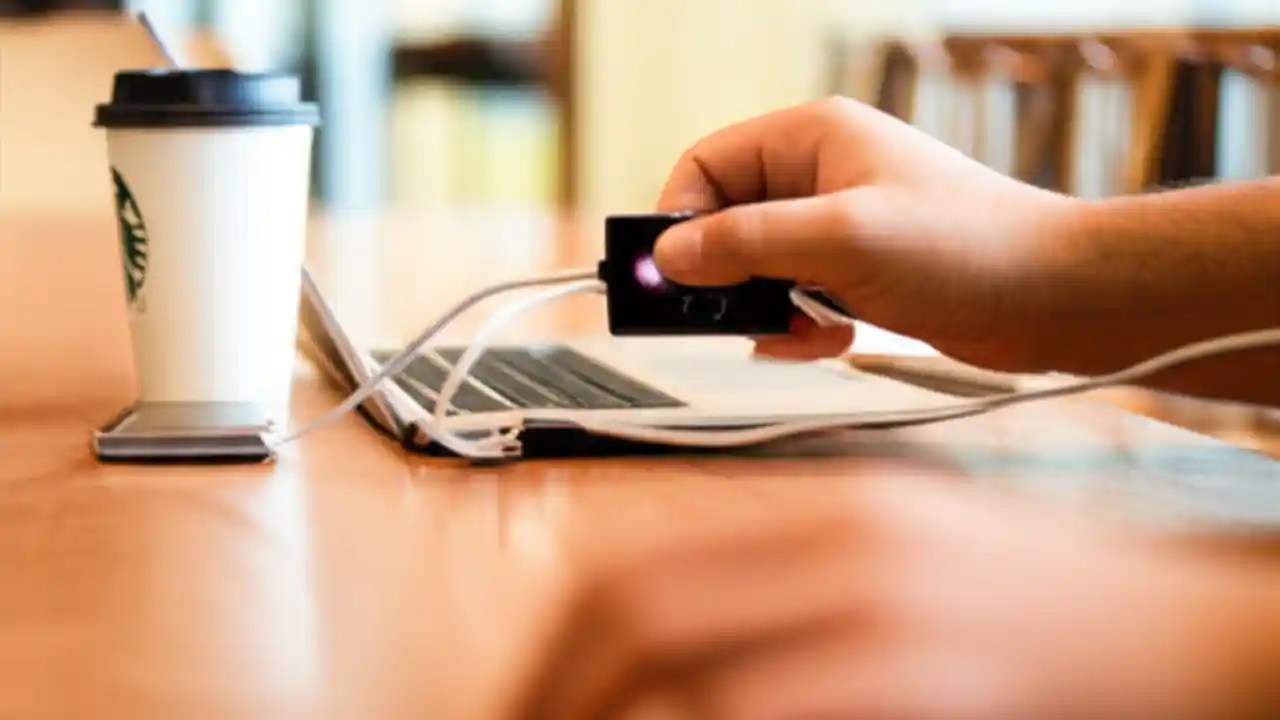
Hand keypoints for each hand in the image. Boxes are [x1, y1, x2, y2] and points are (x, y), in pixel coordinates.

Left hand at [508, 481, 1279, 719]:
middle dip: (558, 689)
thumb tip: (671, 659)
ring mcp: (890, 611)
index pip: (644, 569)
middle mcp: (842, 545)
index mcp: (822, 509)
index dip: (559, 649)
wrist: (1172, 622)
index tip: (526, 699)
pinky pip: (770, 714)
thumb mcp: (895, 558)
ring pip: (698, 679)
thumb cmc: (1028, 600)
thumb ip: (787, 591)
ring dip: (616, 719)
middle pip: (642, 613)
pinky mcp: (932, 676)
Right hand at [653, 97, 1080, 369]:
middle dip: (724, 274)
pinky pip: (796, 295)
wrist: (1055, 298)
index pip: (706, 166)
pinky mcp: (859, 270)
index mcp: (812, 138)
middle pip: (727, 219)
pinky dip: (799, 325)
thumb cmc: (967, 248)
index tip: (666, 279)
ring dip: (764, 308)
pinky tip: (828, 340)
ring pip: (759, 265)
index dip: (678, 221)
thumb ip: (747, 243)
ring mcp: (840, 224)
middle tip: (726, 318)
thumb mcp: (841, 239)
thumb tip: (668, 256)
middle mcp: (821, 174)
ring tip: (798, 331)